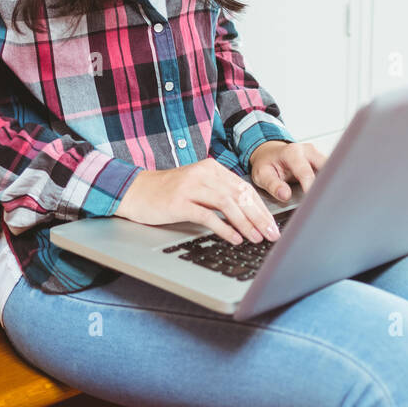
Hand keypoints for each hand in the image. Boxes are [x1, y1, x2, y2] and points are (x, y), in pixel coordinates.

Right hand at [115, 158, 280, 244]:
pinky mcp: (179, 202)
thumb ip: (219, 194)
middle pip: (240, 195)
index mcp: (211, 168)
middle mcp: (203, 174)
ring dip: (245, 223)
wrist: (135, 191)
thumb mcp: (197, 187)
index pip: (244, 188)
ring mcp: (191, 187)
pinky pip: (207, 215)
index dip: (261, 207)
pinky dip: (224, 228)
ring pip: (227, 204)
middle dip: (259, 217)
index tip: (272, 224)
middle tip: (271, 234)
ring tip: (256, 238)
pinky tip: (234, 238)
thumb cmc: (167, 192)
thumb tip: (248, 215)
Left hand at [248, 140, 326, 201]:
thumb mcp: (262, 175)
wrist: (269, 153)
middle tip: (324, 203)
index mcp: (292, 152)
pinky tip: (325, 194)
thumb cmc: (266, 163)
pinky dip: (329, 183)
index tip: (312, 201)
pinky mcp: (321, 160)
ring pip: (331, 169)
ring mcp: (316, 154)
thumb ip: (273, 185)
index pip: (306, 172)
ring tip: (326, 201)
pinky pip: (330, 171)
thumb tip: (285, 195)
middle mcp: (307, 150)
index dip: (310, 187)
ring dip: (330, 184)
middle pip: (325, 168)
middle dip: (326, 185)